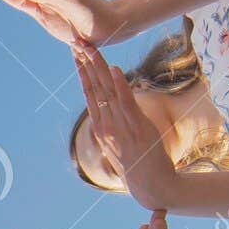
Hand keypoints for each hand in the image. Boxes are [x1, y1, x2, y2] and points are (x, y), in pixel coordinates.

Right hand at [75, 43, 177, 208]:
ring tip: (90, 48)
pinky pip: (126, 101)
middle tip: (76, 42)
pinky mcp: (136, 127)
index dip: (82, 72)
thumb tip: (118, 107)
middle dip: (85, 64)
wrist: (151, 186)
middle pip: (93, 88)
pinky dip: (120, 84)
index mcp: (100, 127)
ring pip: (106, 91)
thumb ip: (116, 124)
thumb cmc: (139, 165)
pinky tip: (114, 69)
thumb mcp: (121, 144)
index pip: (89, 93)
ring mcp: (119, 126)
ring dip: (98, 68)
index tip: (76, 54)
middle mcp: (106, 125)